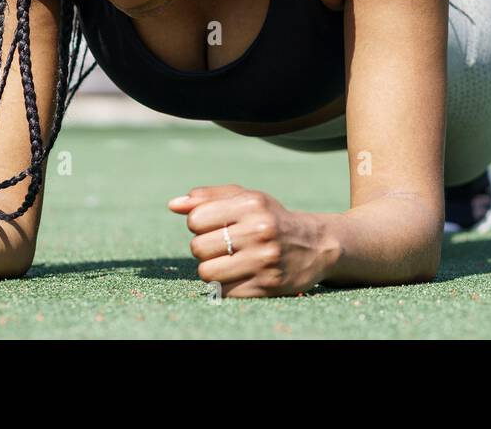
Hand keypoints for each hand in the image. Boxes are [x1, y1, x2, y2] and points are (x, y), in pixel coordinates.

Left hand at [168, 185, 338, 297]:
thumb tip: (173, 205)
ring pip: (206, 273)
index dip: (199, 223)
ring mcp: (264, 261)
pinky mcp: (267, 287)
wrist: (317, 246)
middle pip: (198, 247)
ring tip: (230, 261)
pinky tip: (242, 275)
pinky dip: (227, 285)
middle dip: (205, 247)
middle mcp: (260, 231)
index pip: (196, 219)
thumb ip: (208, 198)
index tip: (215, 225)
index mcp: (252, 204)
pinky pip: (223, 292)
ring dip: (212, 269)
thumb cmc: (271, 219)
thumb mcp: (247, 199)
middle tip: (224, 245)